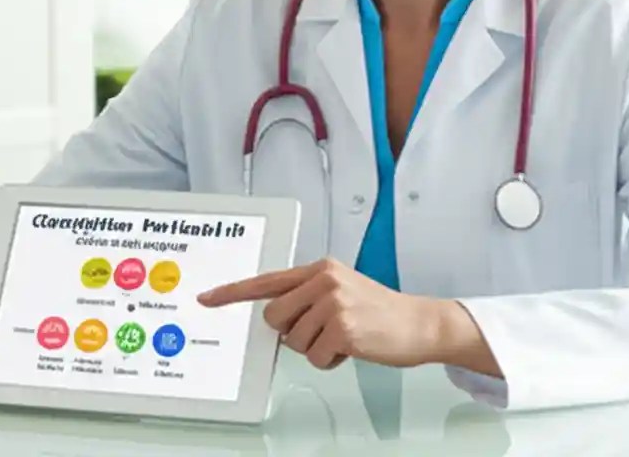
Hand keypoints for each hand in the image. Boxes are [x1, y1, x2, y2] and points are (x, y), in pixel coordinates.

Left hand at [198, 258, 453, 369]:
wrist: (420, 323)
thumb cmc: (378, 311)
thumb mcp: (340, 291)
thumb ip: (306, 296)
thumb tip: (272, 318)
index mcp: (319, 268)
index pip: (266, 281)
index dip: (232, 292)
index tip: (208, 298)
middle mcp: (324, 280)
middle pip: (274, 317)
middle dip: (293, 331)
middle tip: (324, 330)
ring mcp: (333, 303)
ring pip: (293, 341)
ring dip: (316, 347)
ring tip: (345, 337)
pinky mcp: (343, 328)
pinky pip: (314, 356)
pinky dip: (331, 360)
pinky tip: (353, 348)